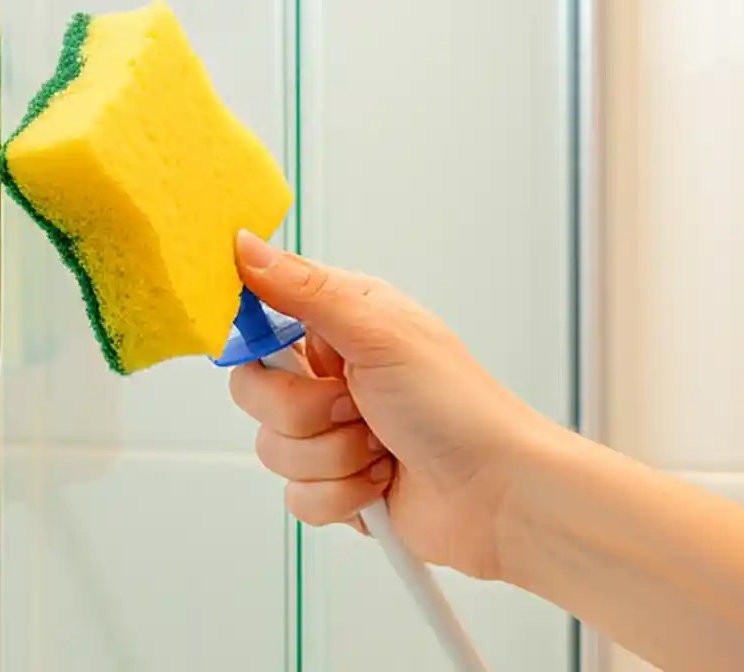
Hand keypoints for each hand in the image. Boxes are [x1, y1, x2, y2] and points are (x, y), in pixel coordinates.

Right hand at [228, 231, 555, 578]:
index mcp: (339, 323)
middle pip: (255, 391)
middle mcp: (330, 375)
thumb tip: (244, 245)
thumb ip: (304, 290)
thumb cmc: (460, 406)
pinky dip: (341, 496)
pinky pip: (296, 498)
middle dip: (305, 411)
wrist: (499, 495)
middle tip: (356, 404)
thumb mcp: (379, 332)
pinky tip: (380, 481)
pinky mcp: (335, 485)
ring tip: (382, 446)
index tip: (279, 353)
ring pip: (272, 449)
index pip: (260, 316)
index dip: (254, 336)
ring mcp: (331, 433)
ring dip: (334, 456)